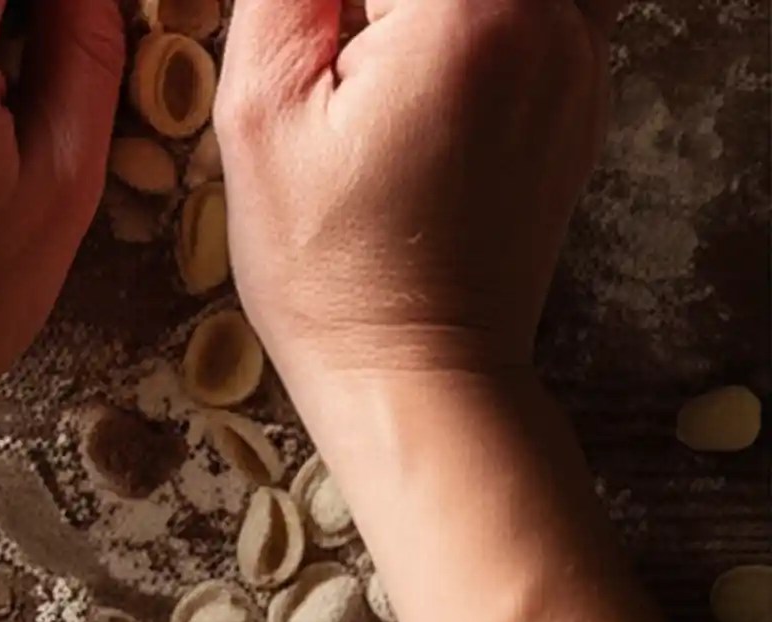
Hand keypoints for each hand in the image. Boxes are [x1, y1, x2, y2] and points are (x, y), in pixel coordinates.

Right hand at [216, 0, 620, 377]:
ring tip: (375, 72)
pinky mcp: (581, 92)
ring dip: (418, 18)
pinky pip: (534, 6)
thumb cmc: (327, 264)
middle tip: (338, 70)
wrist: (416, 367)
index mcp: (464, 14)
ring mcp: (580, 57)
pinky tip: (420, 84)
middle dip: (368, 9)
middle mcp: (547, 20)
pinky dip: (468, 24)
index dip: (322, 6)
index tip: (305, 45)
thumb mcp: (259, 113)